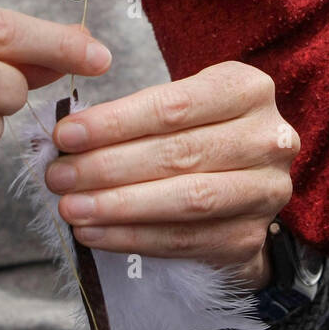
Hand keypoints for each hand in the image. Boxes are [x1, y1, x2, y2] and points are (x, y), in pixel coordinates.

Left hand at [44, 60, 296, 288]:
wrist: (243, 186)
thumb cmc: (199, 133)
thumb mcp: (184, 104)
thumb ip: (137, 115)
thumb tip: (69, 136)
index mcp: (249, 89)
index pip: (176, 106)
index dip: (117, 122)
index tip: (67, 134)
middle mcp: (268, 139)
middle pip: (179, 153)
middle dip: (109, 166)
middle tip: (59, 174)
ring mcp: (265, 191)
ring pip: (185, 200)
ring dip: (118, 206)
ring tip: (71, 206)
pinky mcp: (250, 236)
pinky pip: (184, 240)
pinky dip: (133, 238)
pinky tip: (94, 233)